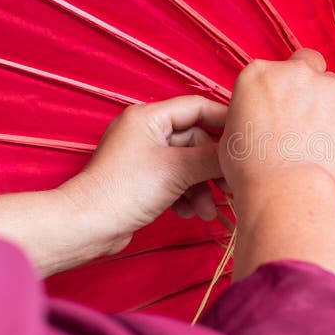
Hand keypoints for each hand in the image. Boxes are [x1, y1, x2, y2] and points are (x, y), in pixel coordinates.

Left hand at [62, 95, 227, 255]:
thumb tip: (243, 150)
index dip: (225, 120)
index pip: (197, 107)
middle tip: (229, 187)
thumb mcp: (178, 170)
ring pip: (187, 164)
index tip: (248, 136)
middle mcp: (144, 131)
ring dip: (201, 187)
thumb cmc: (125, 190)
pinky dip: (186, 195)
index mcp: (148, 117)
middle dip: (212, 167)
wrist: (87, 226)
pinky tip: (188, 213)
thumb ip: (214, 157)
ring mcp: (142, 156)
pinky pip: (175, 180)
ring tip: (206, 210)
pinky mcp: (141, 179)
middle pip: (195, 140)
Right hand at [220, 49, 334, 194]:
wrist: (284, 189)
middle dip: (308, 82)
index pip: (274, 68)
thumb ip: (252, 110)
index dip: (280, 88)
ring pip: (332, 86)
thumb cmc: (251, 168)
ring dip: (326, 103)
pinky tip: (330, 145)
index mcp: (258, 73)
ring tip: (317, 136)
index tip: (281, 107)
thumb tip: (262, 116)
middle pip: (308, 64)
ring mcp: (326, 87)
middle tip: (304, 112)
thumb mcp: (232, 131)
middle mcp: (294, 72)